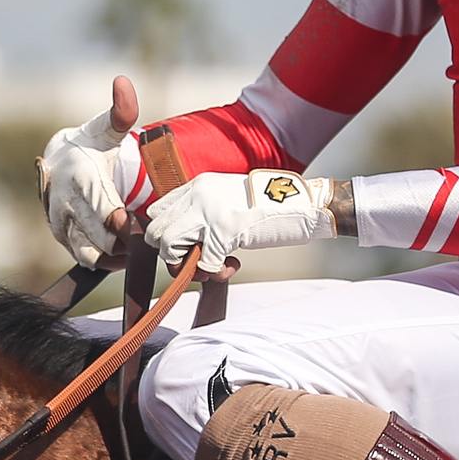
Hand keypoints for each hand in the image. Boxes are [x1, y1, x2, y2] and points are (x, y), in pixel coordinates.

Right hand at [38, 76, 143, 267]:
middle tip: (147, 235)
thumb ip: (120, 112)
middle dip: (127, 242)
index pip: (105, 212)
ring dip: (117, 256)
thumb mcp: (106, 129)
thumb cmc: (91, 146)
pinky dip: (106, 261)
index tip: (142, 221)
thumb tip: (122, 83)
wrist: (60, 162)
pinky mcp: (62, 238)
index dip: (126, 224)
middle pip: (100, 238)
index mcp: (79, 178)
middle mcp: (64, 203)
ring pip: (89, 253)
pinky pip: (84, 259)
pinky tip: (124, 251)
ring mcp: (60, 224)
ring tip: (137, 245)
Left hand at [144, 170, 336, 273]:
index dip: (166, 235)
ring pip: (169, 246)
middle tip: (196, 262)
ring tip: (212, 268)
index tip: (186, 247)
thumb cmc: (270, 206)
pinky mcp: (225, 230)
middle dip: (172, 255)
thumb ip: (205, 213)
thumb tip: (188, 243)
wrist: (303, 202)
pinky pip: (202, 264)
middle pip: (156, 231)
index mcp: (198, 185)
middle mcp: (198, 195)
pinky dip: (214, 274)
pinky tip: (232, 266)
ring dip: (187, 267)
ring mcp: (209, 212)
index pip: (157, 211)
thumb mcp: (228, 200)